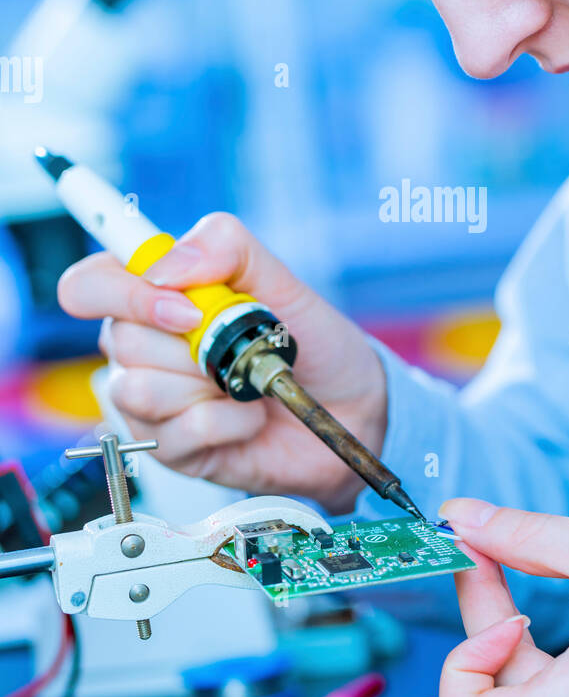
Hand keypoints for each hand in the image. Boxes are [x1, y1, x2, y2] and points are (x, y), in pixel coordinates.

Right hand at [57, 213, 387, 509]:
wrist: (351, 407)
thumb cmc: (311, 341)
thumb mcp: (281, 280)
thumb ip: (226, 248)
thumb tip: (167, 264)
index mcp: (154, 296)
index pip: (88, 285)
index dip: (123, 293)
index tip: (185, 307)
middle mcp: (141, 347)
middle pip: (119, 339)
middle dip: (192, 344)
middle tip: (236, 346)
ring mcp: (151, 401)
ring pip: (138, 389)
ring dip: (210, 385)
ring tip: (245, 383)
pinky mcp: (172, 448)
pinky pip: (181, 431)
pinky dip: (230, 421)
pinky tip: (250, 416)